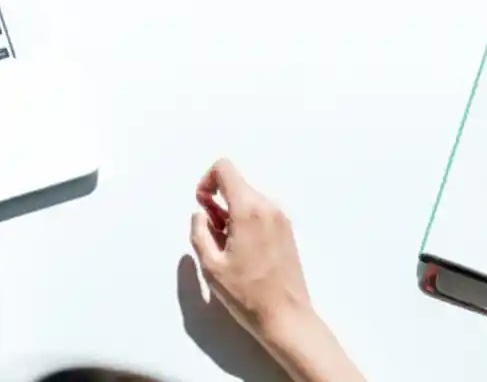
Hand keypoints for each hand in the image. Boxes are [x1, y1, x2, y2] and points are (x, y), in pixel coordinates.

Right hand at [189, 159, 311, 341]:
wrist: (286, 317)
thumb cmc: (246, 294)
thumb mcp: (211, 265)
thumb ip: (199, 232)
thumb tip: (202, 214)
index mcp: (249, 209)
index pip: (224, 169)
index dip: (206, 181)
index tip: (203, 206)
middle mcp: (268, 207)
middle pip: (236, 185)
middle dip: (218, 204)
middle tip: (213, 237)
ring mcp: (281, 218)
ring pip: (248, 200)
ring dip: (231, 215)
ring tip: (228, 250)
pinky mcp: (287, 231)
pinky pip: (260, 213)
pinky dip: (246, 223)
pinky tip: (244, 253)